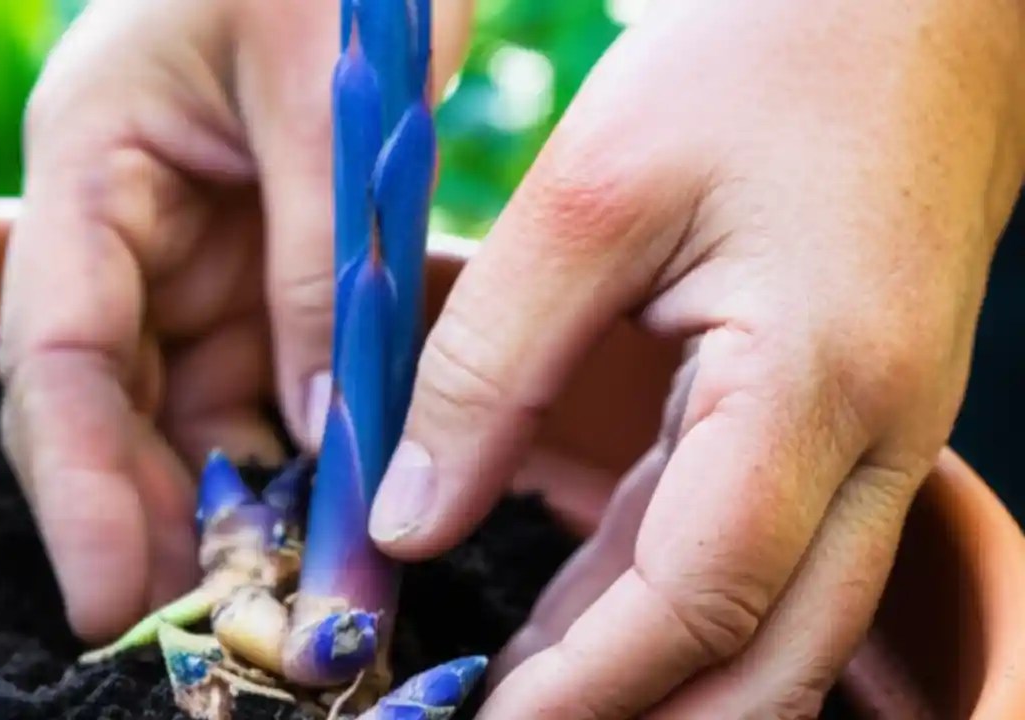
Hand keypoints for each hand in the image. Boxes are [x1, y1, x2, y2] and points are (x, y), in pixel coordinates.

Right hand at [0, 0, 470, 642]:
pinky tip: (322, 513)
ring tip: (282, 589)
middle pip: (108, 403)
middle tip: (220, 624)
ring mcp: (183, 252)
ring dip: (226, 500)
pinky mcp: (249, 269)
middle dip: (152, 517)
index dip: (77, 485)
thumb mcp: (328, 109)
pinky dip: (282, 453)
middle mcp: (119, 224)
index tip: (110, 596)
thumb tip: (327, 432)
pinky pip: (249, 381)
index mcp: (90, 161)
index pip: (62, 349)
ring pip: (180, 408)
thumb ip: (320, 271)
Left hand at [368, 0, 1024, 715]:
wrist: (908, 1)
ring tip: (528, 691)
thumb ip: (485, 366)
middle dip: (644, 718)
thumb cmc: (757, 63)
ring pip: (779, 621)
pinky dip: (671, 599)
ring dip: (659, 676)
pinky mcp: (852, 417)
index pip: (703, 598)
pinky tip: (582, 607)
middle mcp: (879, 441)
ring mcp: (883, 438)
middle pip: (773, 655)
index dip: (589, 684)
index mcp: (818, 386)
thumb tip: (411, 515)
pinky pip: (768, 548)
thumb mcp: (588, 199)